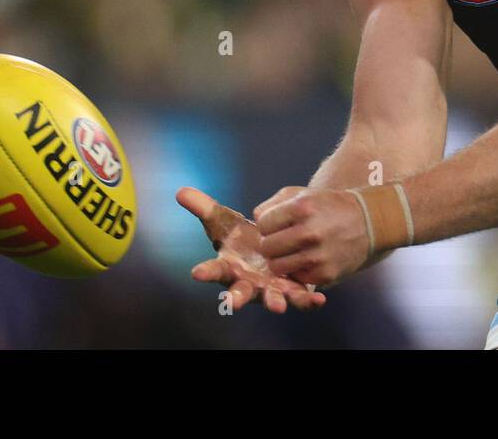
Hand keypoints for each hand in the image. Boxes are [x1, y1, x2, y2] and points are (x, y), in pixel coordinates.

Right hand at [176, 187, 326, 313]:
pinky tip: (318, 298)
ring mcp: (269, 289)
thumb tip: (179, 191)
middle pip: (240, 291)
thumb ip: (204, 209)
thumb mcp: (224, 221)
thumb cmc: (242, 239)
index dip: (206, 271)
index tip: (197, 273)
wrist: (274, 245)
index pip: (214, 270)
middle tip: (231, 302)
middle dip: (236, 297)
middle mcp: (247, 282)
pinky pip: (300, 297)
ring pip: (271, 298)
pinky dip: (308, 299)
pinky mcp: (291, 291)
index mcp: (229, 267)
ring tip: (278, 306)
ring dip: (274, 302)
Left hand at [254, 187, 371, 287]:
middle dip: (271, 244)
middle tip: (283, 241)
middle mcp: (309, 232)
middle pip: (266, 248)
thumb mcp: (302, 194)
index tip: (278, 225)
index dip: (268, 225)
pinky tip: (308, 259)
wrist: (368, 222)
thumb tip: (256, 219)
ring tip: (293, 251)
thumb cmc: (329, 206)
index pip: (262, 224)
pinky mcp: (325, 274)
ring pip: (276, 267)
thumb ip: (273, 204)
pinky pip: (294, 278)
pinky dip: (297, 270)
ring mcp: (317, 256)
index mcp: (302, 207)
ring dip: (281, 260)